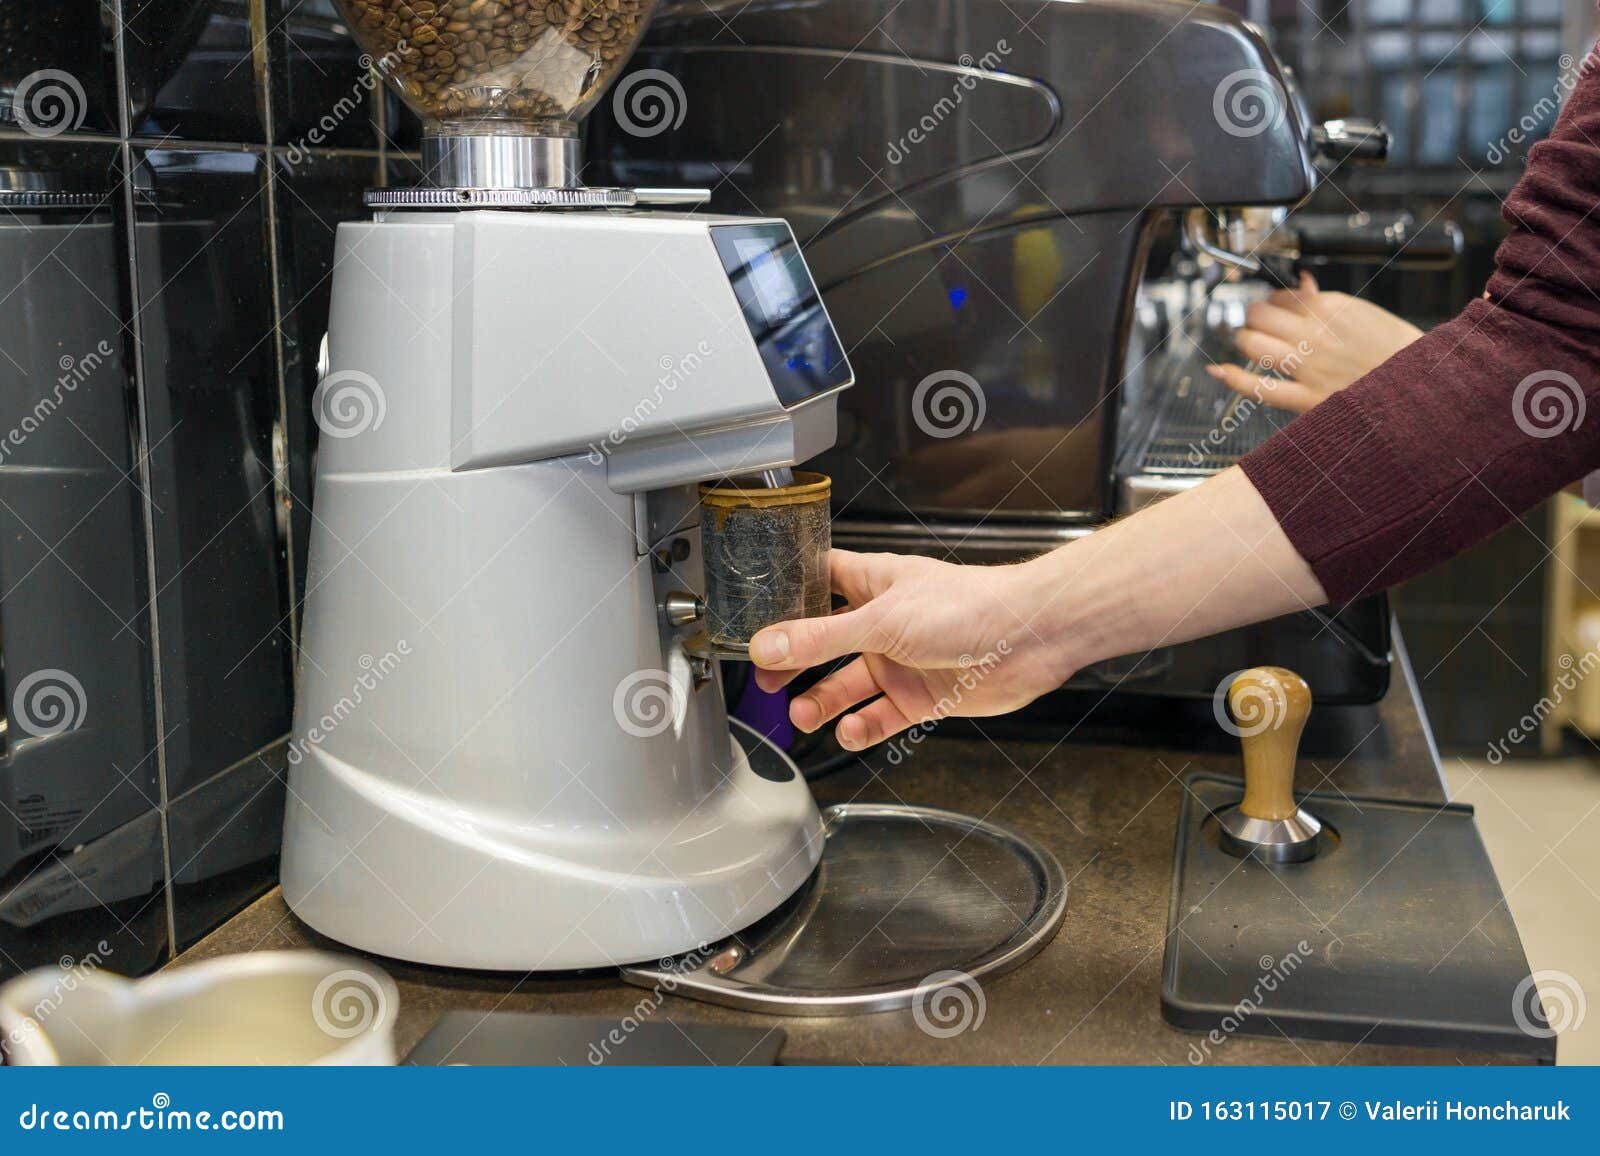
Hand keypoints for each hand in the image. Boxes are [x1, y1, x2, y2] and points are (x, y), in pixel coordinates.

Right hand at [748, 550, 1073, 750]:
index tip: (752, 619)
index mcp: (872, 583)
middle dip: (794, 663)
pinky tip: (849, 732)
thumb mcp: (880, 621)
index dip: (785, 597)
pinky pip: (880, 717)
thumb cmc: (968, 607)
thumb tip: (766, 645)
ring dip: (823, 702)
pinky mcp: (921, 697)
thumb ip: (820, 639)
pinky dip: (862, 728)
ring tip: (804, 715)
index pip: (817, 581)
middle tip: (768, 682)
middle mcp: (883, 622)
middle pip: (823, 643)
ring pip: (848, 685)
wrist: (1029, 640)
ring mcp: (901, 660)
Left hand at [1205, 273, 1421, 412]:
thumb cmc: (1394, 350)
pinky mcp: (1309, 398)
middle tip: (1257, 324)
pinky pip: (1260, 388)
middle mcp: (1316, 335)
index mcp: (1331, 310)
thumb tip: (1301, 283)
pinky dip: (1234, 379)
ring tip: (1248, 343)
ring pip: (1254, 344)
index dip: (1272, 300)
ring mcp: (1310, 367)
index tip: (1276, 307)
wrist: (1422, 385)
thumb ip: (1325, 300)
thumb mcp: (1362, 313)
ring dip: (1244, 341)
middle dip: (1252, 317)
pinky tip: (1218, 370)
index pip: (1281, 295)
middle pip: (1259, 315)